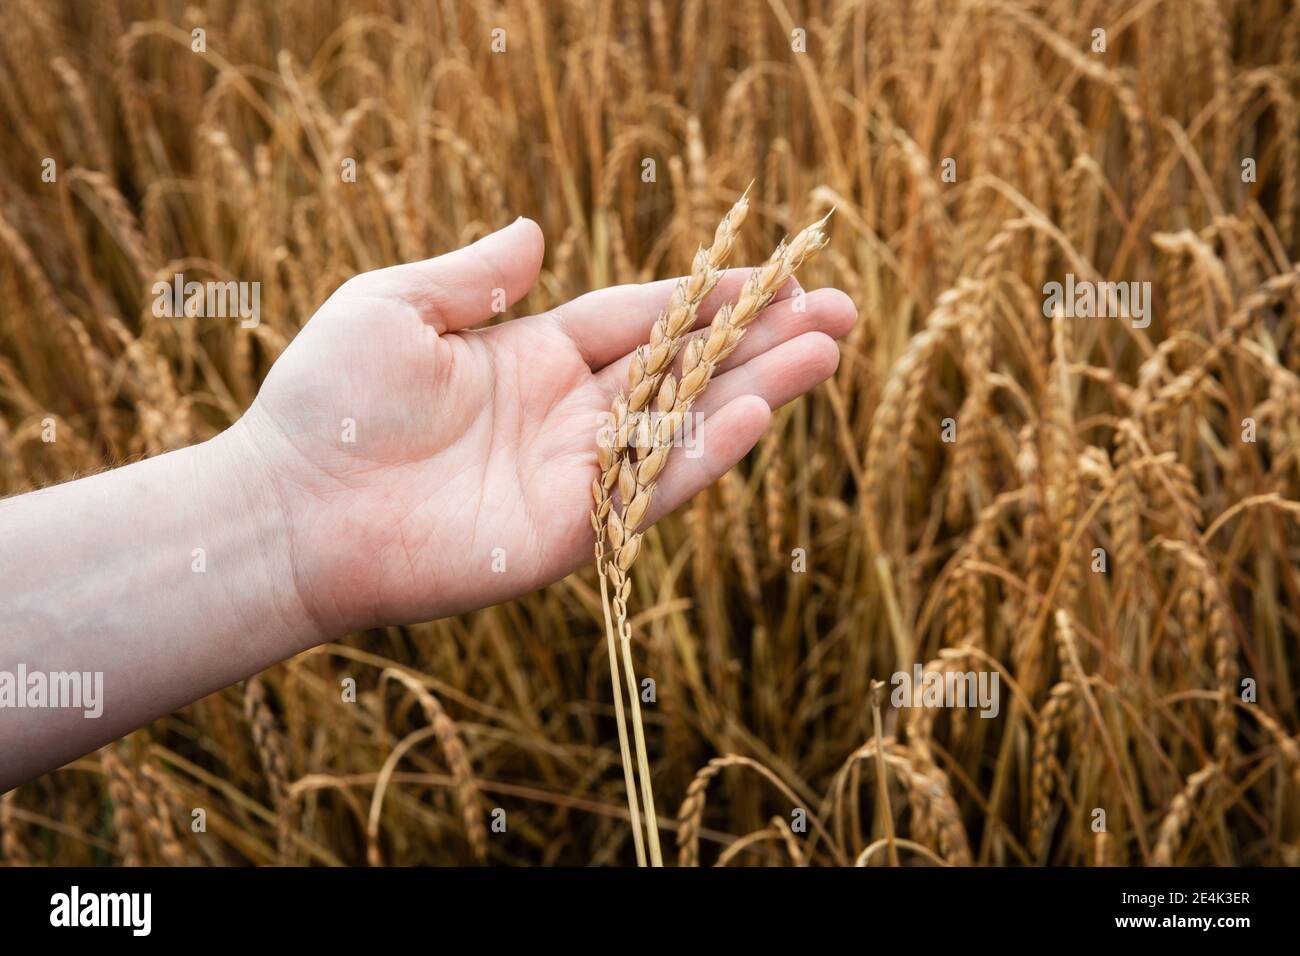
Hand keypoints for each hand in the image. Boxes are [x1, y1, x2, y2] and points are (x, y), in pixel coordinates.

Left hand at [232, 218, 856, 638]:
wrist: (288, 506)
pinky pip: (647, 489)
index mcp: (532, 357)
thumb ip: (476, 275)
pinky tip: (755, 410)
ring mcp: (572, 475)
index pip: (641, 318)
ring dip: (758, 389)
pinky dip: (702, 452)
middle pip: (683, 370)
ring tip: (827, 353)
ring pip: (683, 425)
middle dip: (760, 341)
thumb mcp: (397, 306)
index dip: (707, 296)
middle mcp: (566, 414)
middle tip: (840, 313)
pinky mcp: (567, 534)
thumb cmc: (326, 401)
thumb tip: (537, 230)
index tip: (775, 273)